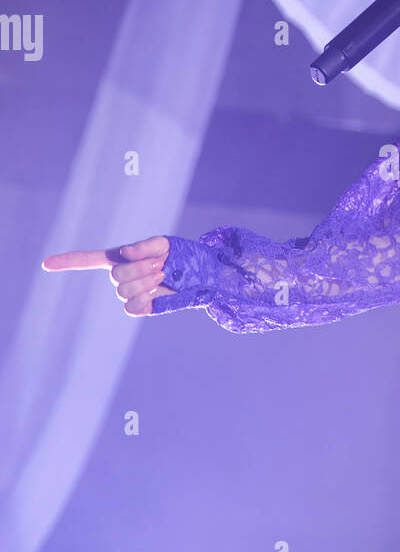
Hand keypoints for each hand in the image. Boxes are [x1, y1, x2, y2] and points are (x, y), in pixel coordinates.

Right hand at [41, 236, 175, 315]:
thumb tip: (123, 253)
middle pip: (114, 276)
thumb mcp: (164, 244)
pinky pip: (131, 308)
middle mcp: (120, 275)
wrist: (201, 275)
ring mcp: (130, 293)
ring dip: (145, 282)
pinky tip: (157, 292)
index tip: (46, 264)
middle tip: (160, 265)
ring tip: (163, 275)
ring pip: (123, 291)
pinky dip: (145, 298)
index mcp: (120, 258)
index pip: (88, 260)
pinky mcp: (141, 307)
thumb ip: (144, 246)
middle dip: (139, 269)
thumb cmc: (181, 255)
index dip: (67, 261)